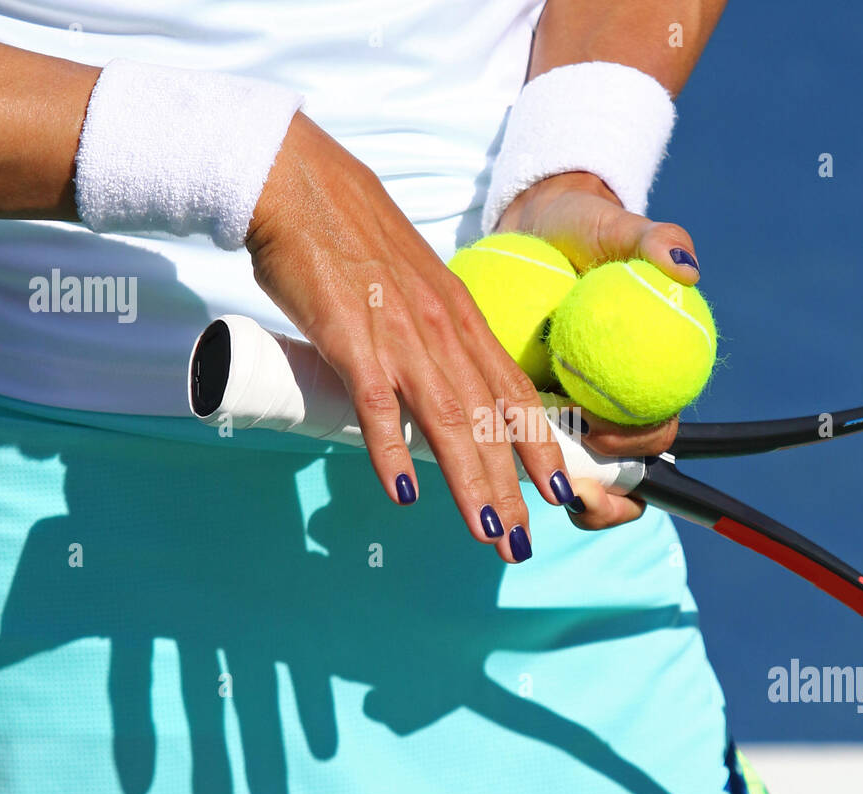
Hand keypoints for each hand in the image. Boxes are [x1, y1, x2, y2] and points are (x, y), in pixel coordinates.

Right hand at [246, 115, 576, 562]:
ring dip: (471, 482)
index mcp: (459, 316)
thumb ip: (429, 332)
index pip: (513, 392)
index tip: (562, 491)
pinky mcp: (350, 338)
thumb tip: (436, 380)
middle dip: (513, 486)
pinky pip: (378, 404)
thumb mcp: (412, 284)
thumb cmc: (350, 235)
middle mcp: (443, 329)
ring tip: (489, 532)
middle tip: (525, 540)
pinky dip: (392, 450)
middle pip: (488, 420)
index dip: (540, 446)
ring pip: (448, 421)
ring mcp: (400, 335)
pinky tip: (405, 493)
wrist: (299, 183)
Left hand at [495, 171, 698, 529]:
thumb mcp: (619, 226)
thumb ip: (656, 240)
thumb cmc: (587, 227)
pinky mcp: (529, 407)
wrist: (536, 224)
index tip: (602, 433)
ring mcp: (571, 409)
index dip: (638, 444)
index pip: (656, 429)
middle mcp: (613, 400)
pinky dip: (510, 462)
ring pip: (573, 472)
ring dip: (557, 493)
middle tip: (573, 498)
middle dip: (604, 499)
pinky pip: (524, 445)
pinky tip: (484, 464)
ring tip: (529, 501)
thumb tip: (685, 268)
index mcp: (647, 372)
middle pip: (620, 471)